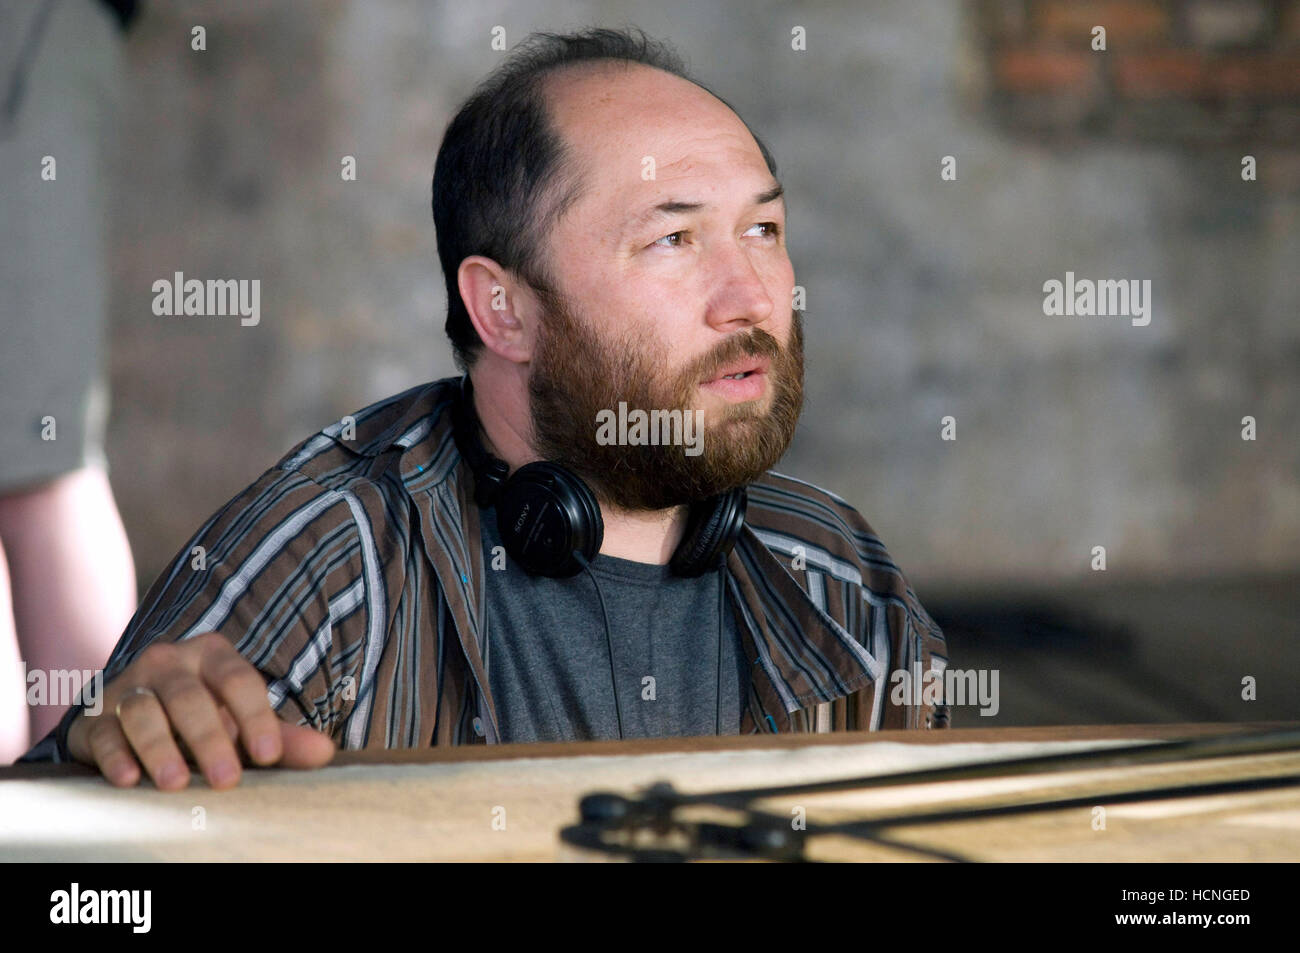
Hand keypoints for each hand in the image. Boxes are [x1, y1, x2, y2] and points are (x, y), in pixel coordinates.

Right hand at [66, 632, 335, 789]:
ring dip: (159, 747)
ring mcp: (128, 687)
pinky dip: (115, 756)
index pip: (239, 681)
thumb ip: (282, 738)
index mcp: (213, 656)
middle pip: (189, 697)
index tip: (269, 756)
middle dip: (208, 738)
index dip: (256, 718)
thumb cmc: (208, 717)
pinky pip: (102, 733)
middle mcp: (168, 664)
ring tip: (176, 783)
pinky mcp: (94, 718)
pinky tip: (130, 780)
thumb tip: (326, 752)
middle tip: (227, 780)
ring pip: (141, 710)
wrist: (139, 710)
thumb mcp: (246, 723)